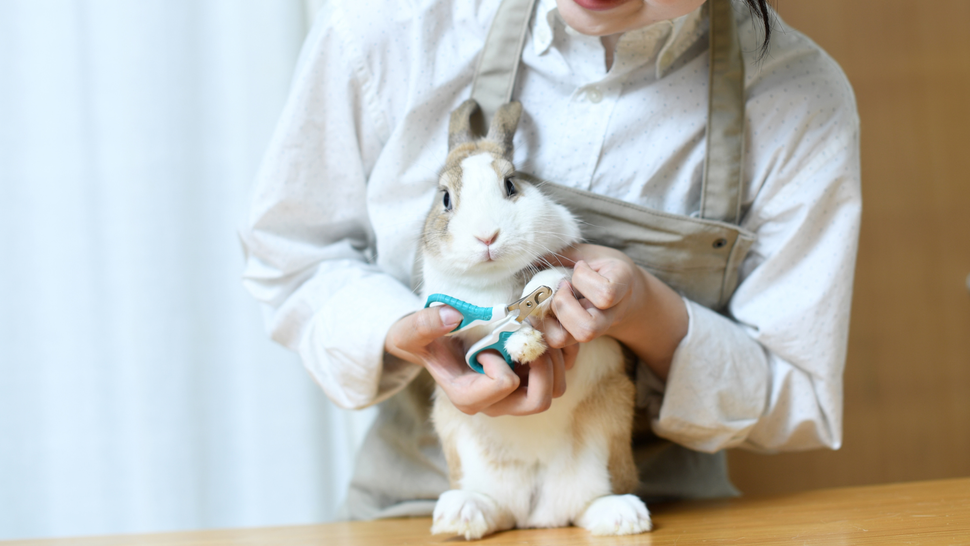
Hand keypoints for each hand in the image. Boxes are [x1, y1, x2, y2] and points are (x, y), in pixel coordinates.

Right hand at [384, 306, 578, 415]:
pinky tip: (544, 331)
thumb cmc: (423, 340)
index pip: (503, 384)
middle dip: (542, 364)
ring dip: (554, 357)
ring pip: (557, 388)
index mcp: (468, 397)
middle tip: (529, 334)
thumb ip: (424, 325)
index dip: (500, 359)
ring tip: (535, 330)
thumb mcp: (411, 332)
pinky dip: (562, 352)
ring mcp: (517, 395)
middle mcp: (497, 403)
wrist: (434, 343)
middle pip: (539, 400)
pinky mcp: (530, 381)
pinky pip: (562, 374)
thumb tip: (452, 317)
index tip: (485, 345)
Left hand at [537, 244, 687, 380]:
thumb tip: (532, 253)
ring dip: (551, 316)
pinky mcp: (577, 338)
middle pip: (587, 328)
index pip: (605, 294)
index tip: (579, 267)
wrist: (627, 292)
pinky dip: (544, 324)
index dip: (583, 279)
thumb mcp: (591, 254)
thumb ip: (566, 253)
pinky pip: (555, 341)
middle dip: (563, 304)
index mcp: (622, 285)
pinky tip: (550, 307)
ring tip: (555, 298)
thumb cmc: (604, 267)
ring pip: (566, 339)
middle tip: (563, 286)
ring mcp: (596, 330)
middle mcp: (612, 314)